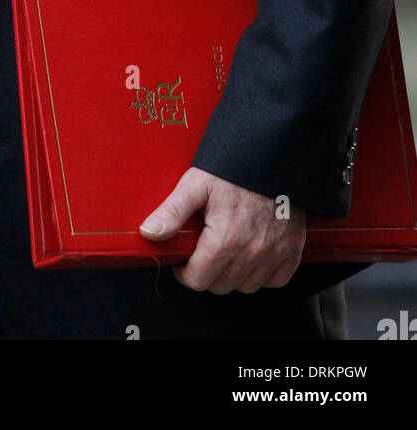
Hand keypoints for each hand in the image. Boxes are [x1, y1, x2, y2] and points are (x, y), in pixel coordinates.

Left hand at [139, 166, 305, 293]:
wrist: (273, 154)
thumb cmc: (234, 168)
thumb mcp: (196, 184)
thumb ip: (172, 212)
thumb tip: (149, 233)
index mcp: (226, 240)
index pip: (198, 280)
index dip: (185, 271)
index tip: (184, 258)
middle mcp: (253, 253)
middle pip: (220, 286)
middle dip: (207, 272)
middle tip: (204, 249)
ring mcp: (275, 254)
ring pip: (246, 286)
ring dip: (233, 275)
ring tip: (226, 249)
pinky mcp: (293, 250)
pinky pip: (275, 280)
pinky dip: (263, 273)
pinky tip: (252, 254)